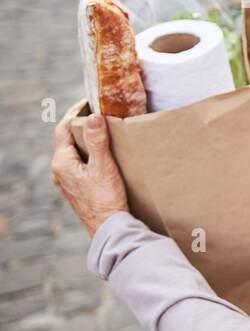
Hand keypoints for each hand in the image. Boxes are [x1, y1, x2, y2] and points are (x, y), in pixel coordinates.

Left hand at [51, 112, 128, 236]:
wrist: (109, 228)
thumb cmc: (106, 199)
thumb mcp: (103, 167)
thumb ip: (97, 141)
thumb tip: (93, 117)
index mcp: (62, 162)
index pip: (63, 129)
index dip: (76, 113)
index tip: (89, 102)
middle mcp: (59, 171)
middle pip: (67, 140)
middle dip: (81, 125)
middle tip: (99, 114)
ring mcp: (66, 181)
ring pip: (73, 153)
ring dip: (85, 140)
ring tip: (103, 132)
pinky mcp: (76, 189)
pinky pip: (78, 164)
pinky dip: (88, 154)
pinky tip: (103, 156)